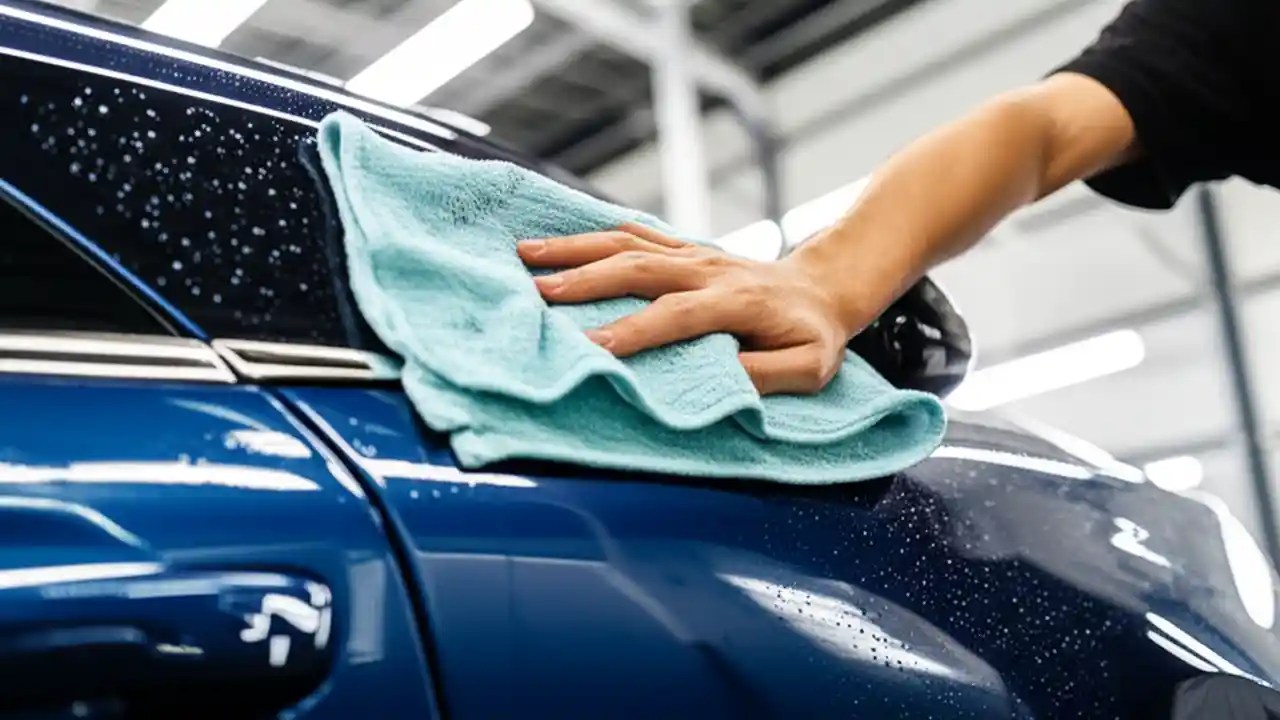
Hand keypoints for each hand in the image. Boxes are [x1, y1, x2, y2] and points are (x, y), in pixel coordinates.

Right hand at [518, 222, 861, 394]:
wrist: (823, 287)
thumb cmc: (814, 336)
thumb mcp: (810, 368)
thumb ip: (769, 376)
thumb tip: (721, 384)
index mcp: (737, 301)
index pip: (677, 314)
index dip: (635, 330)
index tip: (593, 346)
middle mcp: (709, 269)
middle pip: (639, 266)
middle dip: (585, 279)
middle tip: (538, 293)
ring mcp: (693, 254)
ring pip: (627, 242)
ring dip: (575, 248)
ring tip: (525, 254)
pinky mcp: (682, 249)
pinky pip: (634, 233)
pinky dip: (591, 234)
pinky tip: (555, 238)